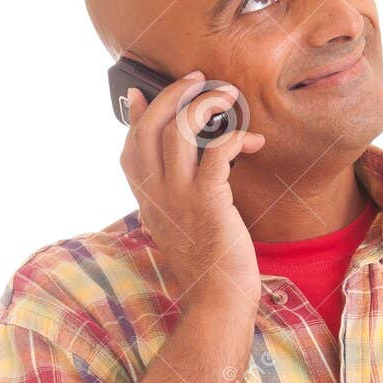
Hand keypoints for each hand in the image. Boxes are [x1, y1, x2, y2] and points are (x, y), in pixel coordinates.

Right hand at [119, 72, 265, 311]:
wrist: (218, 302)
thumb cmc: (209, 270)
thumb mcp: (180, 233)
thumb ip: (175, 203)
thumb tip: (185, 180)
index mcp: (148, 203)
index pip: (130, 149)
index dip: (136, 117)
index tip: (141, 93)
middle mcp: (157, 196)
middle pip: (150, 127)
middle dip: (172, 95)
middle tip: (197, 80)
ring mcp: (179, 197)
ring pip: (178, 129)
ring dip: (204, 104)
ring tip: (226, 96)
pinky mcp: (208, 201)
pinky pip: (217, 150)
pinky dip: (235, 137)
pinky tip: (252, 142)